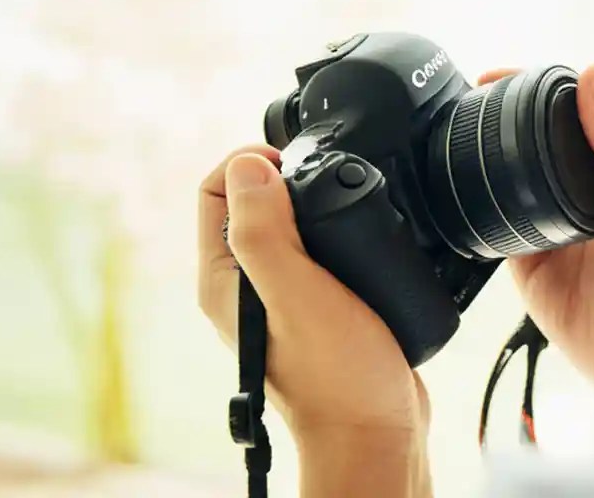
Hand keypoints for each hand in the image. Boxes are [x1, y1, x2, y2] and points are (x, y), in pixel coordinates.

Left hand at [197, 147, 430, 494]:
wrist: (377, 431)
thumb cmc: (336, 378)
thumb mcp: (295, 292)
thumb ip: (263, 230)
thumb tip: (248, 165)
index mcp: (223, 278)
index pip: (215, 189)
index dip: (251, 161)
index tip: (295, 164)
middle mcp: (245, 284)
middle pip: (254, 199)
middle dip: (288, 177)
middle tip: (328, 185)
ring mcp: (282, 295)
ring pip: (292, 221)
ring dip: (319, 204)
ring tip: (349, 211)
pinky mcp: (320, 303)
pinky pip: (322, 247)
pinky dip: (342, 231)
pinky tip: (367, 240)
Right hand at [478, 66, 593, 425]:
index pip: (571, 112)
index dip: (536, 86)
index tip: (499, 73)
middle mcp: (582, 192)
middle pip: (531, 140)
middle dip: (498, 116)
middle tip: (461, 97)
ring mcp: (552, 227)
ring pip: (508, 181)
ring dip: (481, 160)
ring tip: (446, 135)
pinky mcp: (527, 265)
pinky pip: (492, 229)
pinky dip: (472, 213)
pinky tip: (453, 196)